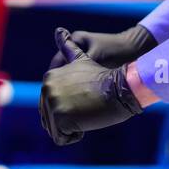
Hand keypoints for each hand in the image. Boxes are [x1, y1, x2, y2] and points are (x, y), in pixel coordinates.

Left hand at [39, 28, 143, 145]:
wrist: (122, 87)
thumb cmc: (106, 77)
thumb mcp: (82, 59)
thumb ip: (67, 48)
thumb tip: (58, 30)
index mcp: (48, 77)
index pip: (49, 104)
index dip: (68, 107)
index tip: (85, 99)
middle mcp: (46, 88)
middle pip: (49, 117)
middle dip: (67, 119)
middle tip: (87, 108)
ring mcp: (52, 102)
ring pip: (54, 129)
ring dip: (71, 128)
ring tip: (88, 113)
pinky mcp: (60, 116)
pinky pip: (61, 138)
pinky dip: (74, 136)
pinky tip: (87, 122)